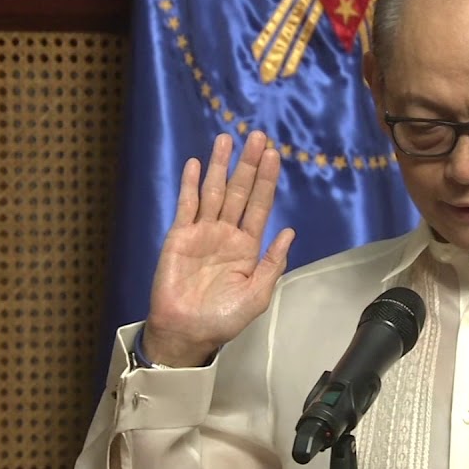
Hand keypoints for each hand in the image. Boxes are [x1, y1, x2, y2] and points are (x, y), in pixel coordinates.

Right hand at [142, 132, 294, 366]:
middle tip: (257, 136)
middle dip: (248, 164)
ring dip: (220, 165)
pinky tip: (195, 164)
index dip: (266, 180)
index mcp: (248, 246)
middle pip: (240, 191)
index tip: (274, 155)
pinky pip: (186, 205)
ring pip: (213, 191)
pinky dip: (189, 184)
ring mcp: (202, 232)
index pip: (260, 206)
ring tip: (227, 139)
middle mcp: (226, 233)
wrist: (187, 332)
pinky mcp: (179, 236)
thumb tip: (290, 231)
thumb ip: (273, 262)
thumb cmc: (223, 318)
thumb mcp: (258, 294)